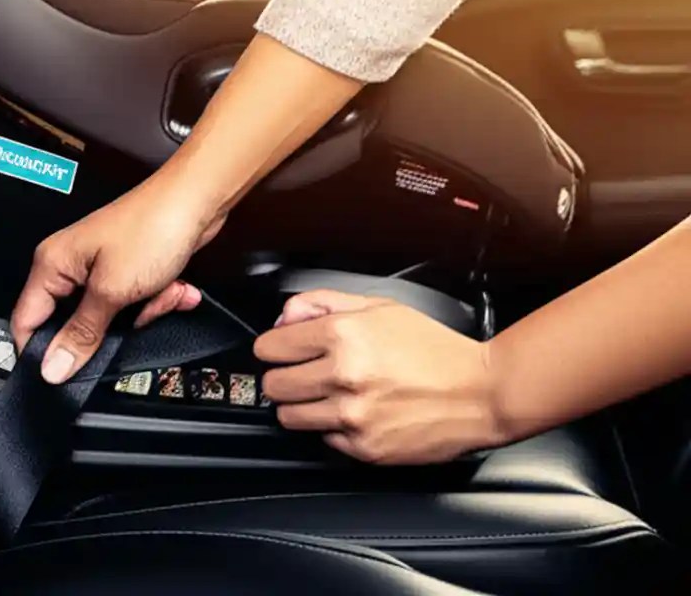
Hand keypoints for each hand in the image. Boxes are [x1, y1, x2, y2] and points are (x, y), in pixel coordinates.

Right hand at [11, 178, 224, 383]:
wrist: (198, 200)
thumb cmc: (153, 226)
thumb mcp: (112, 291)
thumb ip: (80, 334)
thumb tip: (53, 368)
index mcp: (52, 264)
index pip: (26, 321)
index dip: (41, 352)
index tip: (64, 374)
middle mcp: (70, 265)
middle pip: (73, 324)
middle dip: (110, 330)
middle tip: (131, 317)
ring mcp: (99, 268)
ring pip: (110, 319)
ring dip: (142, 313)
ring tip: (160, 293)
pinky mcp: (126, 271)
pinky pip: (133, 304)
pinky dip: (156, 300)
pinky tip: (172, 287)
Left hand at [256, 290, 506, 464]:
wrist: (482, 393)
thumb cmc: (434, 349)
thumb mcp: (380, 307)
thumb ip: (323, 303)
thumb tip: (284, 318)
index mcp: (344, 334)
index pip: (269, 347)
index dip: (274, 348)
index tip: (282, 351)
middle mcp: (344, 375)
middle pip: (273, 385)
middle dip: (283, 378)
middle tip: (304, 375)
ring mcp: (352, 415)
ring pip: (289, 416)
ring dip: (301, 406)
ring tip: (327, 396)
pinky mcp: (364, 447)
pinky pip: (323, 439)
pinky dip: (332, 428)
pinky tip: (355, 413)